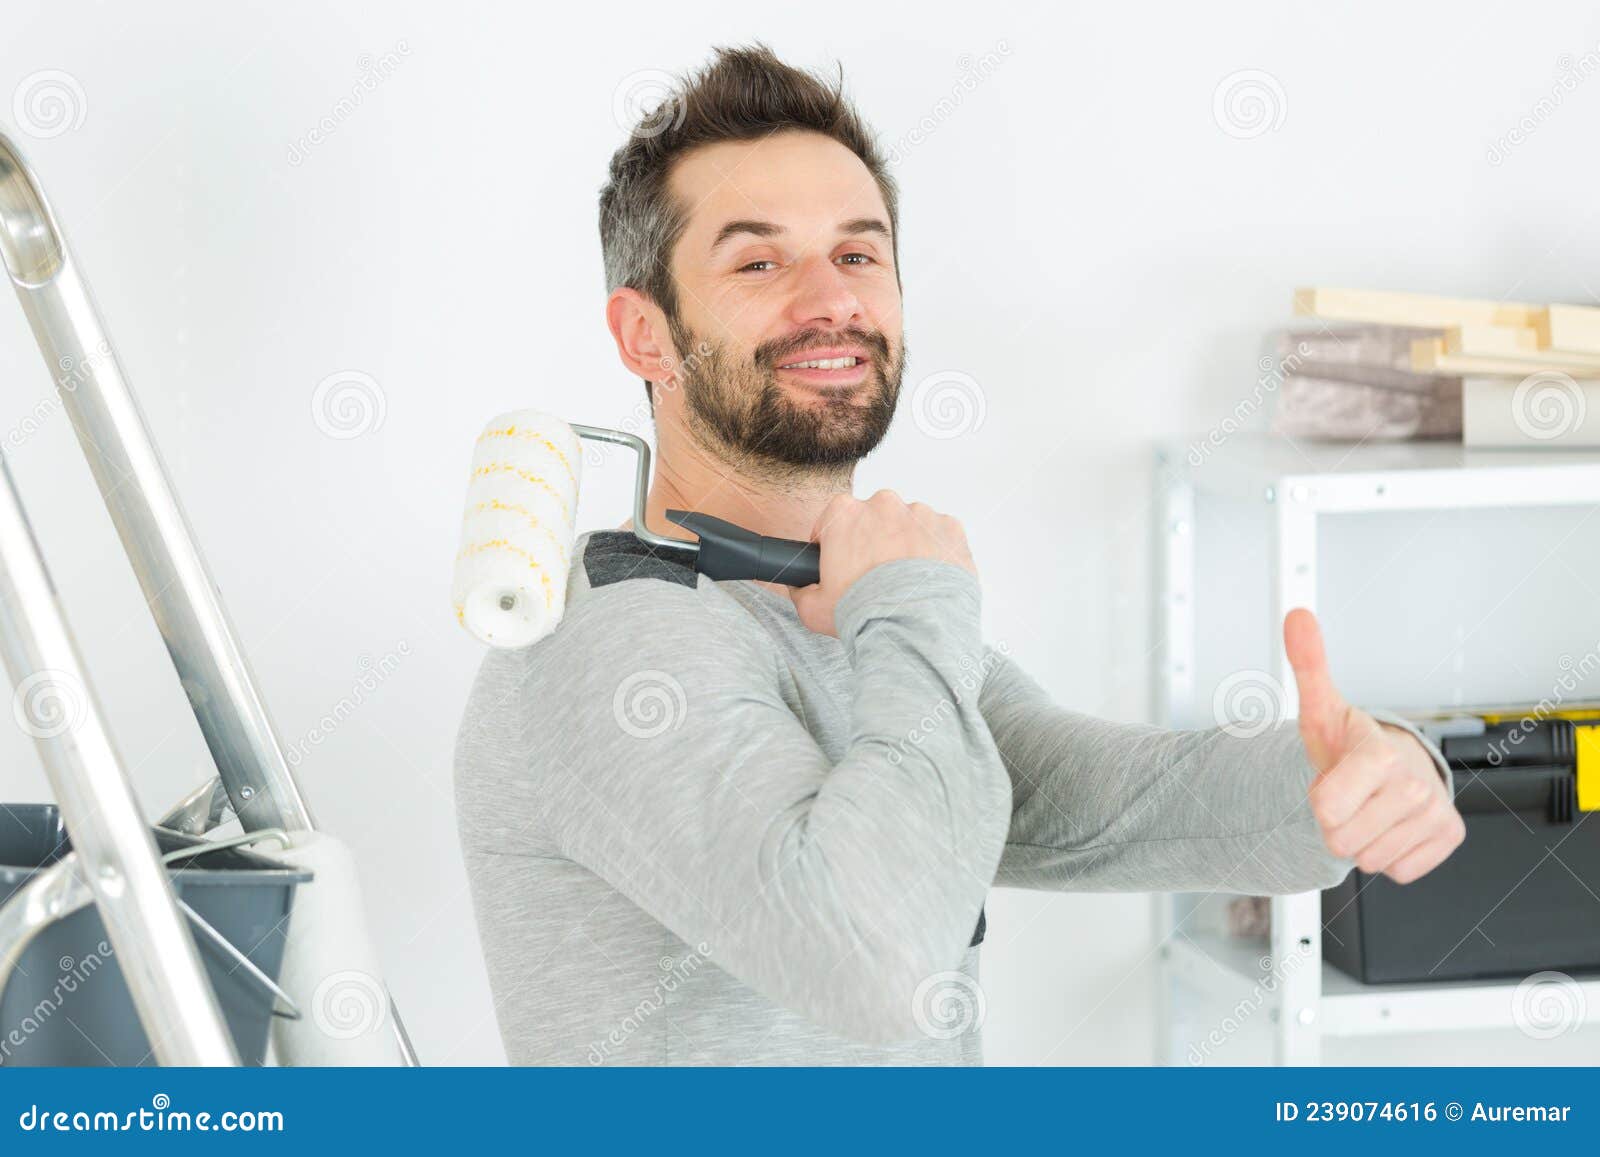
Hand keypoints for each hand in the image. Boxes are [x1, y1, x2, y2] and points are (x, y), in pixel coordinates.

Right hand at [789, 490, 976, 636]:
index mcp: (844, 513)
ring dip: (904, 548)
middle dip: (873, 543)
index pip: (832, 520)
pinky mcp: (950, 529)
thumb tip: (801, 587)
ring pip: (908, 527)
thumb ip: (801, 591)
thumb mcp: (812, 608)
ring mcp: (920, 514)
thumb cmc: (866, 614)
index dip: (834, 545)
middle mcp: (883, 504)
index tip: (841, 563)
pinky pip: (938, 536)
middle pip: (873, 520)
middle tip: (874, 579)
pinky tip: (925, 581)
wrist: (915, 629)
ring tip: (903, 584)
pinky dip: (933, 554)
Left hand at [1283, 608, 1465, 883]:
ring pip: (1369, 859)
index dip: (1317, 800)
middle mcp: (1414, 784)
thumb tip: (1297, 617)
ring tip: (1368, 808)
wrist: (1395, 764)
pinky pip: (1397, 871)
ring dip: (1362, 839)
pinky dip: (1390, 853)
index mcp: (1378, 754)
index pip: (1325, 809)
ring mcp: (1435, 812)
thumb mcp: (1321, 709)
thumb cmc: (1352, 743)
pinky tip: (1391, 825)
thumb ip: (1307, 666)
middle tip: (1350, 797)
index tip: (1331, 778)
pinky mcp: (1448, 837)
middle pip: (1342, 840)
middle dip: (1338, 824)